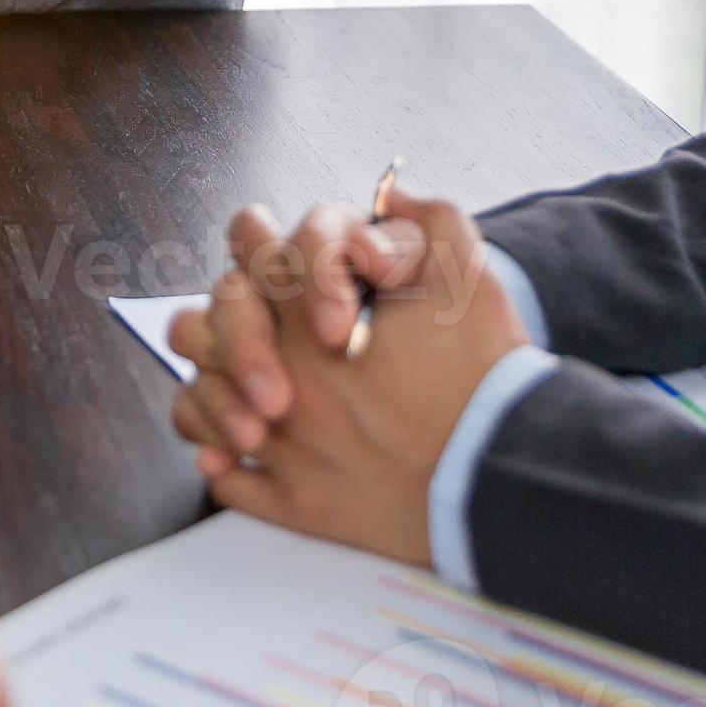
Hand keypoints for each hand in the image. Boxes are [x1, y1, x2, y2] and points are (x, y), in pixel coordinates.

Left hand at [170, 193, 525, 565]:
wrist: (505, 474)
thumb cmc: (484, 371)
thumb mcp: (466, 269)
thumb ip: (422, 219)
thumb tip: (387, 201)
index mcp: (310, 319)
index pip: (249, 256)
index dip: (258, 238)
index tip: (272, 246)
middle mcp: (284, 382)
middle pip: (202, 330)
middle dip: (227, 313)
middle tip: (256, 314)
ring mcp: (285, 449)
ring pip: (200, 405)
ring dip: (213, 382)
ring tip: (240, 377)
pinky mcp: (299, 505)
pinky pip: (226, 479)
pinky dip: (223, 457)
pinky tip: (244, 445)